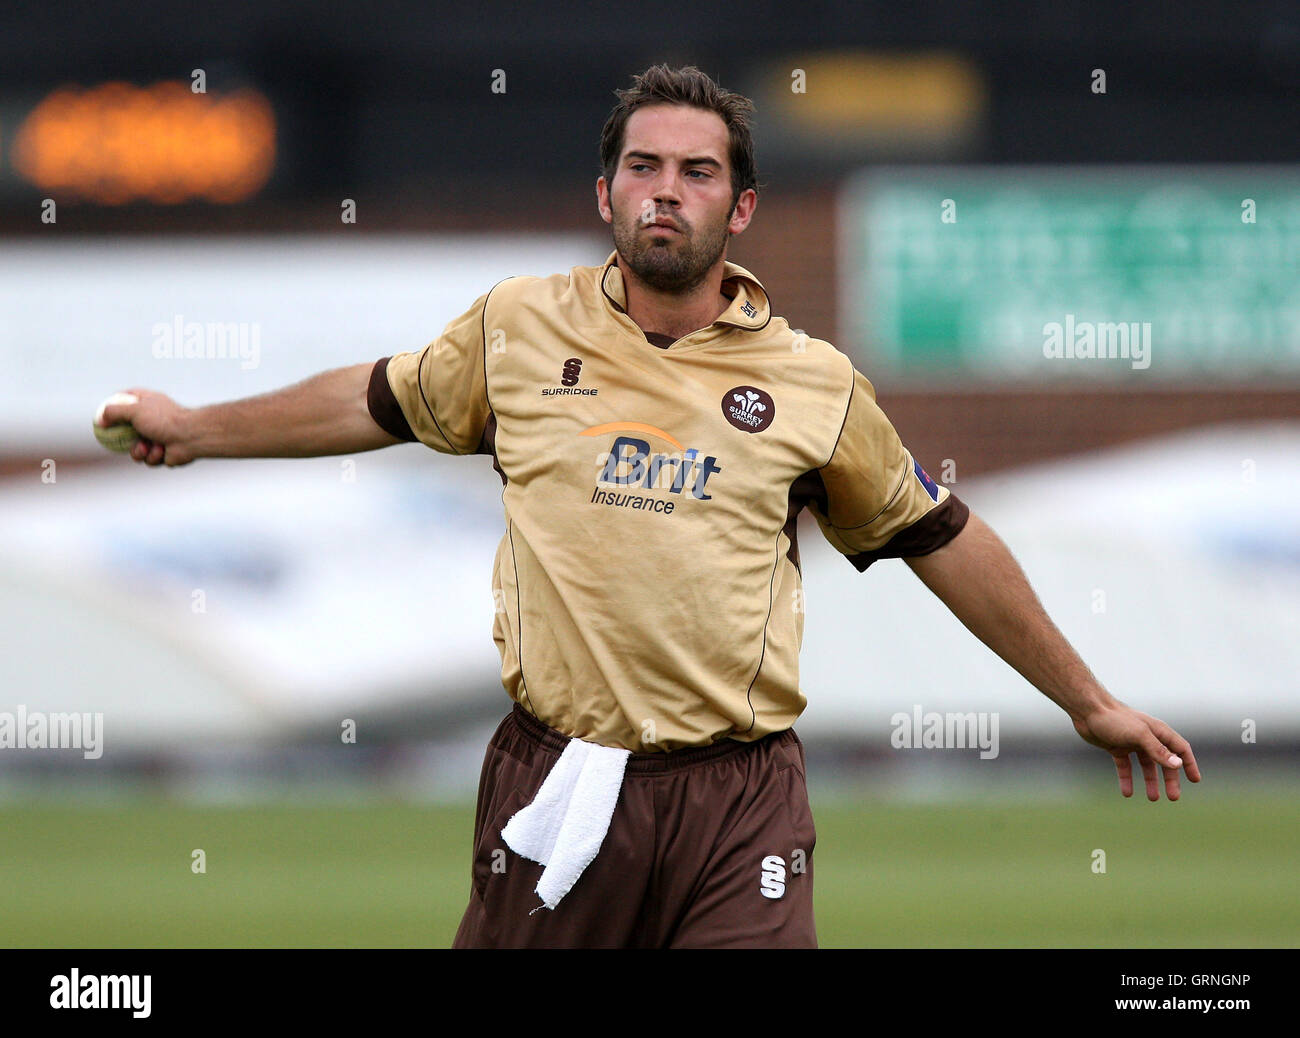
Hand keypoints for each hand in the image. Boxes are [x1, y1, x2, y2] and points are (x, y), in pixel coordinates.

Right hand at [99, 388, 195, 466]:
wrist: (191, 437)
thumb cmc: (164, 420)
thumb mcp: (133, 410)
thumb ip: (113, 412)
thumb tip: (100, 419)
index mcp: (146, 402)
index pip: (125, 399)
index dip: (113, 406)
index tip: (103, 416)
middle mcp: (151, 417)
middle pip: (126, 428)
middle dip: (123, 438)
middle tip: (119, 440)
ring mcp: (157, 435)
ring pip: (135, 448)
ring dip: (139, 451)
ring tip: (148, 447)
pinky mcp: (163, 452)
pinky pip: (148, 459)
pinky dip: (153, 457)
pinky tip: (162, 451)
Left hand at [1072, 704, 1200, 800]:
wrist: (1087, 710)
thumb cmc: (1114, 719)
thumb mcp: (1138, 735)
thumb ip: (1157, 750)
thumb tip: (1178, 764)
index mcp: (1157, 731)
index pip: (1180, 749)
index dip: (1188, 763)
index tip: (1195, 780)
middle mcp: (1147, 737)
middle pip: (1164, 760)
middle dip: (1170, 779)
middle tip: (1173, 797)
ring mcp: (1131, 742)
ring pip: (1146, 765)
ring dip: (1150, 781)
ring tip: (1153, 798)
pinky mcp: (1116, 747)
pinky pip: (1125, 766)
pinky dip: (1127, 778)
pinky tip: (1127, 793)